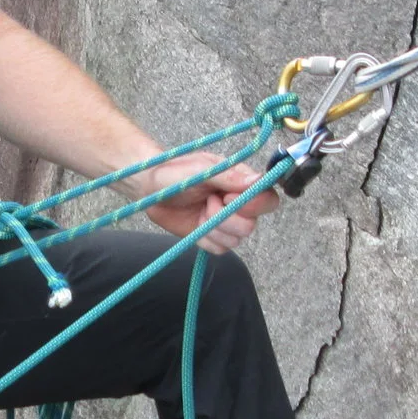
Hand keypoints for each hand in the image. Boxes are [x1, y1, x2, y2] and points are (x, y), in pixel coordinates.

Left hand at [142, 154, 278, 253]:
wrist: (150, 187)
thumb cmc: (176, 171)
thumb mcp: (203, 169)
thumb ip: (230, 177)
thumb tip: (258, 182)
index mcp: (242, 183)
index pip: (268, 200)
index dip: (253, 204)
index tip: (226, 197)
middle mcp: (239, 205)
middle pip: (250, 226)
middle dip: (224, 217)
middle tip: (208, 201)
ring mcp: (226, 223)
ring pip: (235, 240)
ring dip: (213, 227)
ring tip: (200, 210)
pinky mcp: (211, 237)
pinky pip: (220, 249)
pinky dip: (206, 239)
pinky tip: (196, 225)